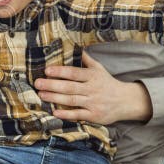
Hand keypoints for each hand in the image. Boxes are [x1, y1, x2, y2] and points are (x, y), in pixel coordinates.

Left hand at [35, 51, 152, 124]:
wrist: (126, 101)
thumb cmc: (108, 83)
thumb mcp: (100, 69)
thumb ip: (87, 60)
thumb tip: (76, 47)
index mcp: (93, 76)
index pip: (74, 73)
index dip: (60, 71)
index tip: (47, 70)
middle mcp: (93, 89)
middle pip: (70, 87)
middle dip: (52, 85)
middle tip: (37, 83)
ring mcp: (93, 103)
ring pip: (71, 100)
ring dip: (55, 98)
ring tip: (41, 94)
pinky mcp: (94, 116)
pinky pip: (78, 114)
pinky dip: (66, 114)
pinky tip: (55, 112)